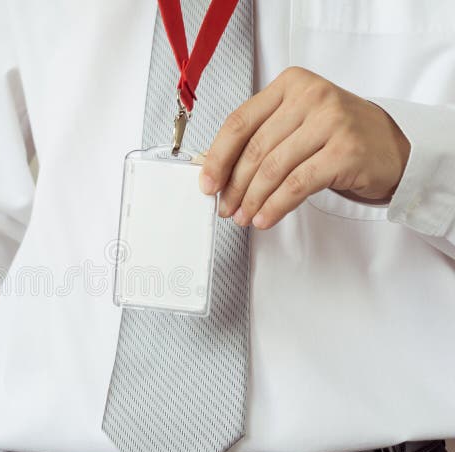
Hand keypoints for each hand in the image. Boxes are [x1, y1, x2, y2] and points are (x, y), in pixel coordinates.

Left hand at [200, 66, 410, 228]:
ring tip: (244, 217)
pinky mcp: (345, 151)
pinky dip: (275, 206)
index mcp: (291, 84)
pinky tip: (265, 218)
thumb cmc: (337, 136)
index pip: (240, 122)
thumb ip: (261, 136)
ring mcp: (331, 122)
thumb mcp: (297, 122)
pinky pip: (297, 185)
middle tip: (226, 208)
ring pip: (273, 169)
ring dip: (252, 200)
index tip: (207, 183)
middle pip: (255, 149)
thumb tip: (217, 172)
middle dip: (234, 186)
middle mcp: (311, 96)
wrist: (393, 148)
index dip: (218, 157)